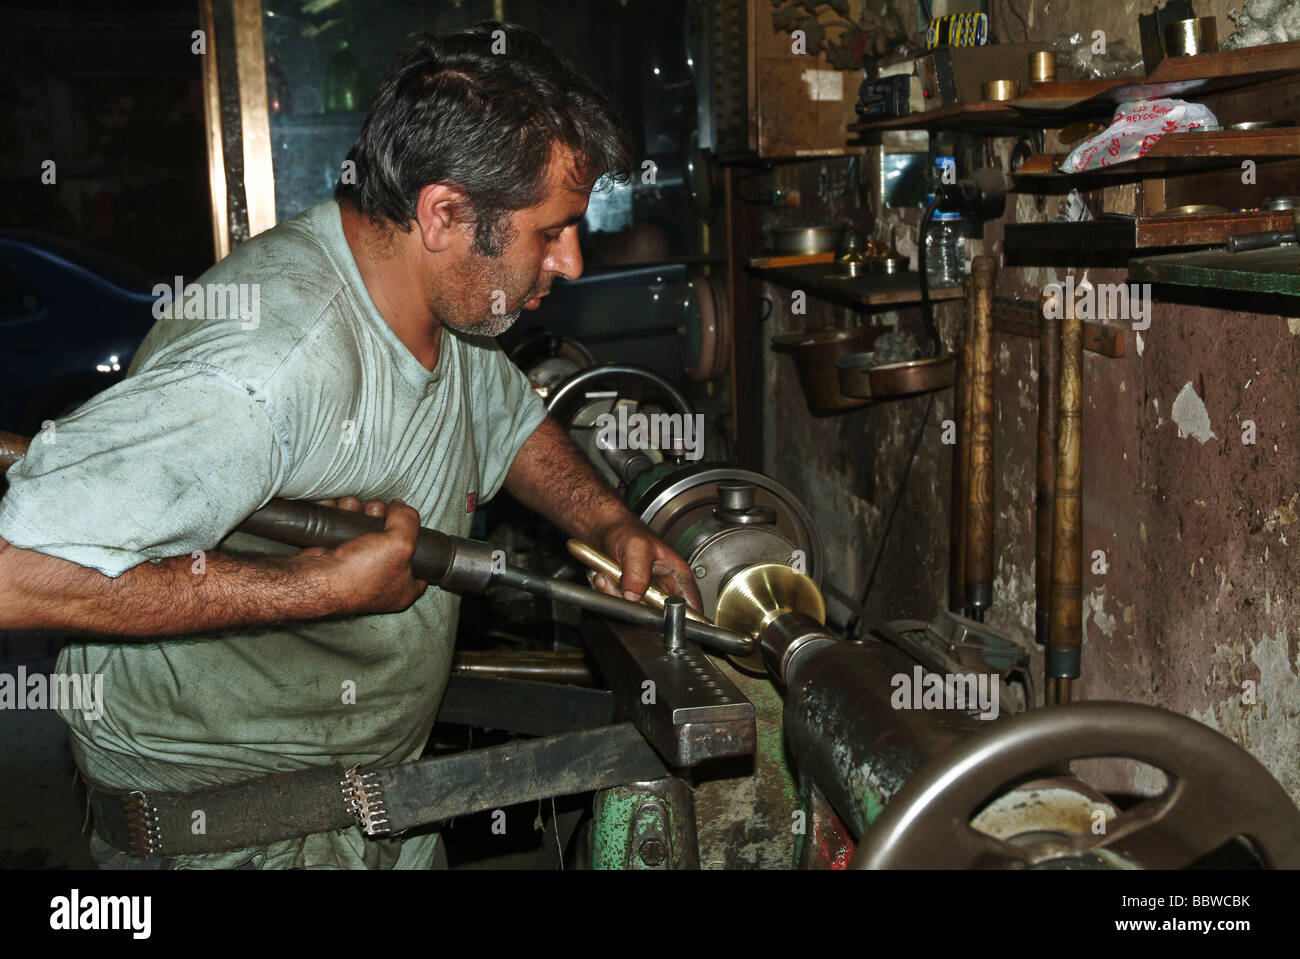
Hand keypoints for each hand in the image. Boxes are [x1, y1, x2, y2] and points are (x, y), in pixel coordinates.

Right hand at [302, 498, 427, 614]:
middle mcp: (381, 582)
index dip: (417, 539)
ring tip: (353, 505)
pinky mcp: (334, 560)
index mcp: (403, 588)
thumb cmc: (361, 572)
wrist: (316, 581)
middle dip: (381, 517)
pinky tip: (337, 506)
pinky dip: (339, 516)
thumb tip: (401, 507)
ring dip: (358, 512)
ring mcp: (356, 571)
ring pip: (363, 532)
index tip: (408, 523)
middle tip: (375, 509)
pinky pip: (340, 531)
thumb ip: (409, 521)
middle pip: (389, 540)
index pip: (421, 563)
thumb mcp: (401, 544)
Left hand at [588, 517, 702, 613]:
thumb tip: (635, 596)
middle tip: (621, 586)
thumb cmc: (626, 531)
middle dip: (634, 605)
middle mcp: (665, 588)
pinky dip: (608, 594)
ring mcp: (647, 594)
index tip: (667, 626)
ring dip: (616, 596)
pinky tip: (606, 579)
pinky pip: (619, 607)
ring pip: (634, 613)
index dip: (684, 622)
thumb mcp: (635, 547)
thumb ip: (637, 571)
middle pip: (658, 616)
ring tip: (611, 576)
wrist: (603, 530)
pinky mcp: (630, 596)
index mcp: (677, 575)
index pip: (692, 608)